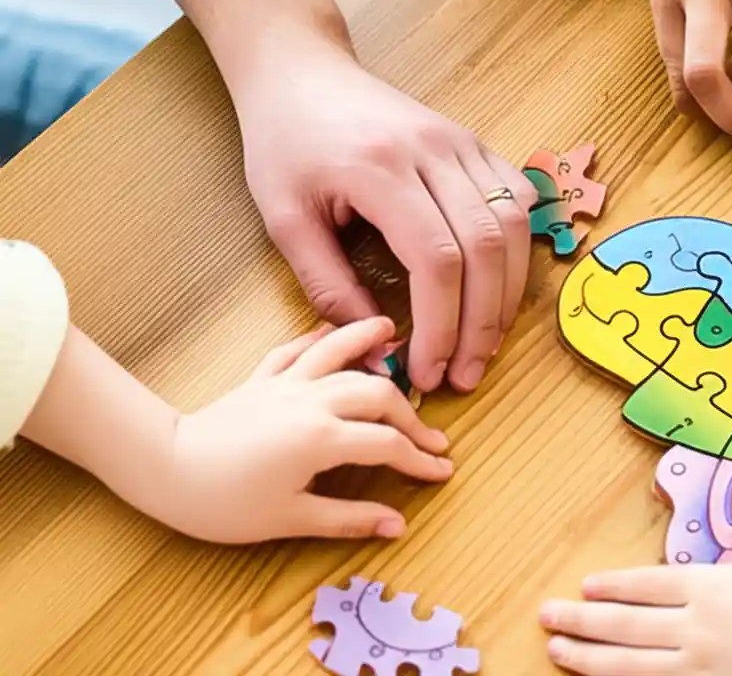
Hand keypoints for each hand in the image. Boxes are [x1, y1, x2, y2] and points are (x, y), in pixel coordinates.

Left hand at [154, 317, 451, 543]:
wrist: (165, 470)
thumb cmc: (224, 503)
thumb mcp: (291, 519)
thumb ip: (350, 519)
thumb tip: (397, 525)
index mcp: (322, 438)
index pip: (388, 444)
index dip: (421, 459)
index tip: (442, 471)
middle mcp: (311, 402)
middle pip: (376, 393)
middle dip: (410, 412)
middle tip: (430, 436)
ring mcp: (286, 386)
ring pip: (338, 354)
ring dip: (367, 340)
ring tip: (394, 330)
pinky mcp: (261, 381)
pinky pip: (295, 350)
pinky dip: (317, 338)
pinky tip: (330, 332)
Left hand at [235, 46, 533, 392]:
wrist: (303, 72)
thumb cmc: (286, 143)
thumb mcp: (284, 219)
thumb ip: (329, 286)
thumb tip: (376, 348)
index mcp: (379, 169)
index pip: (436, 258)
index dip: (443, 325)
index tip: (428, 372)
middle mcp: (432, 151)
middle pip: (484, 246)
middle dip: (482, 323)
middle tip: (467, 374)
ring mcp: (461, 143)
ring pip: (511, 225)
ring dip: (507, 294)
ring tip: (488, 344)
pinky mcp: (474, 143)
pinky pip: (517, 197)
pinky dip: (519, 249)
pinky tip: (502, 288)